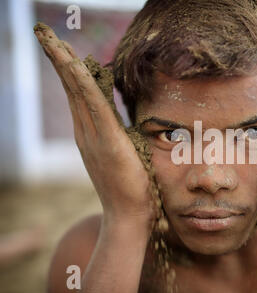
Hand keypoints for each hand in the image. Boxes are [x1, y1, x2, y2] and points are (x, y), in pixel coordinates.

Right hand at [33, 24, 158, 229]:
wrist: (128, 215)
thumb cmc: (131, 186)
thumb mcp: (124, 151)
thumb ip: (118, 132)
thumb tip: (122, 118)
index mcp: (90, 132)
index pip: (76, 92)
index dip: (69, 68)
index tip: (62, 46)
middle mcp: (85, 131)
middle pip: (70, 87)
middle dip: (59, 58)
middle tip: (45, 33)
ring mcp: (93, 136)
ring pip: (76, 91)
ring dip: (64, 63)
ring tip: (51, 39)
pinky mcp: (108, 141)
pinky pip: (94, 106)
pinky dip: (82, 83)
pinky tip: (75, 63)